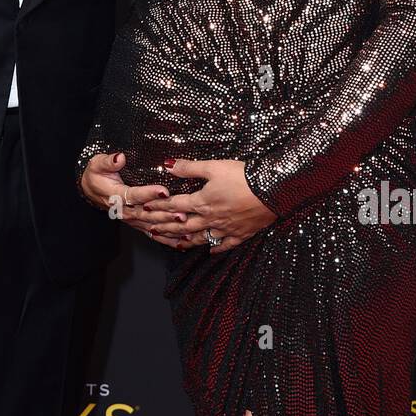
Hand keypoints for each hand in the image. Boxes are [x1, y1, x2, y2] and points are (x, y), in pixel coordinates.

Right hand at [79, 152, 196, 249]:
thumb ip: (108, 162)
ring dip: (168, 226)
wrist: (91, 190)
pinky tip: (181, 241)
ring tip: (184, 224)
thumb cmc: (97, 175)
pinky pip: (152, 233)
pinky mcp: (137, 223)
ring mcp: (132, 219)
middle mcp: (124, 210)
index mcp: (116, 195)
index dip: (149, 194)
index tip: (164, 190)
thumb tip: (119, 157)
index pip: (134, 195)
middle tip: (181, 212)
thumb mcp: (97, 164)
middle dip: (164, 214)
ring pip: (151, 225)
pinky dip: (167, 239)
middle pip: (146, 214)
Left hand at [146, 158, 276, 251]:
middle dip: (165, 227)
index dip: (157, 206)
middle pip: (183, 225)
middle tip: (150, 230)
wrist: (272, 191)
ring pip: (201, 238)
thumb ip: (190, 168)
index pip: (174, 205)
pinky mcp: (242, 233)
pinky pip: (225, 244)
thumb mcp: (214, 167)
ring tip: (173, 243)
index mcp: (202, 202)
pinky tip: (210, 250)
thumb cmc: (243, 177)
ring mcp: (226, 228)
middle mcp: (211, 219)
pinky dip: (216, 248)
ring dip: (185, 240)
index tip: (143, 208)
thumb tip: (168, 165)